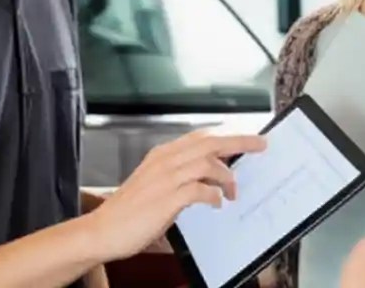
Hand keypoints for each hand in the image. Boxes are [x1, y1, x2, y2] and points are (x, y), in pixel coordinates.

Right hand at [83, 128, 266, 262]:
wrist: (104, 229)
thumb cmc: (129, 211)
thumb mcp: (155, 185)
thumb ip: (180, 176)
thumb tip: (210, 177)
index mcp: (162, 155)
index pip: (200, 137)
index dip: (226, 135)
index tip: (246, 137)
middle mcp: (165, 161)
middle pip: (209, 142)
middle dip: (238, 142)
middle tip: (260, 145)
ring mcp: (165, 178)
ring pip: (207, 162)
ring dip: (226, 176)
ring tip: (232, 192)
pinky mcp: (167, 199)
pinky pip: (200, 189)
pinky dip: (213, 194)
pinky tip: (216, 203)